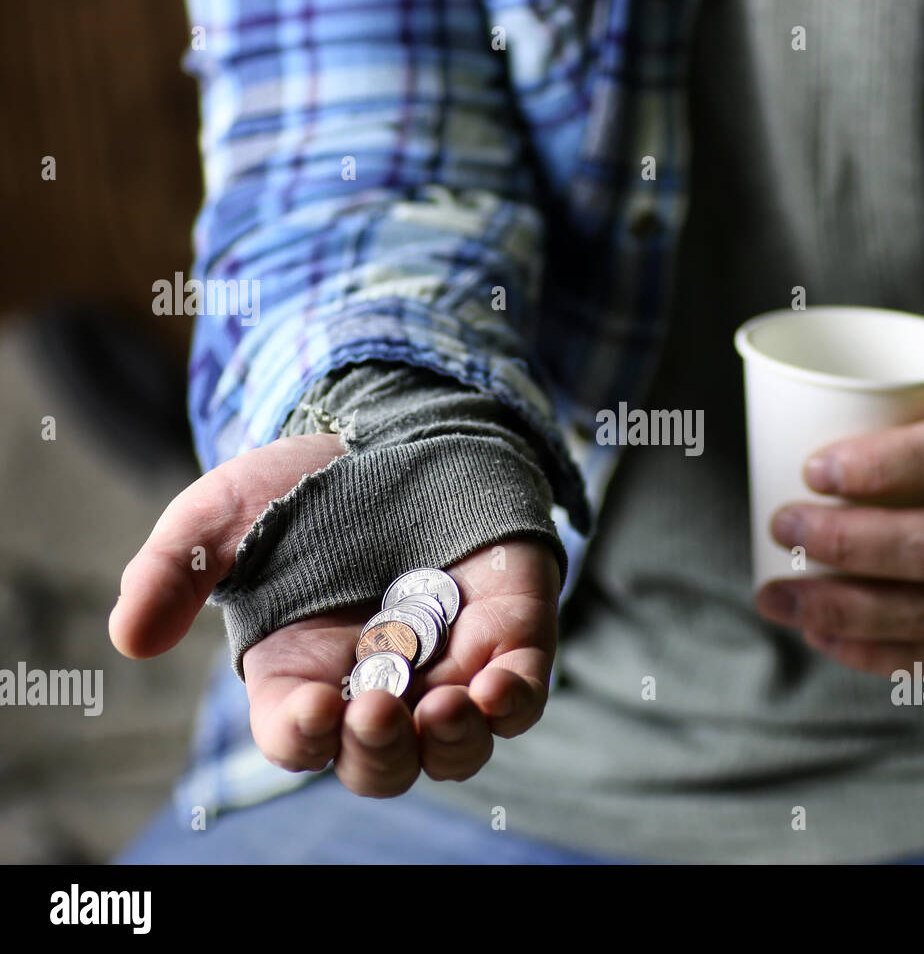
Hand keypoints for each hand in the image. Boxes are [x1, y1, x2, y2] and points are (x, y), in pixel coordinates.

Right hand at [109, 433, 560, 795]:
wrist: (389, 432)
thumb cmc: (299, 487)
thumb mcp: (221, 517)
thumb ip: (172, 571)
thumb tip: (131, 639)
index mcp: (301, 677)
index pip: (299, 738)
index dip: (305, 736)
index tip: (317, 705)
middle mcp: (376, 686)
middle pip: (380, 762)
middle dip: (379, 751)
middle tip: (380, 709)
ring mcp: (448, 665)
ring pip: (456, 746)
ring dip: (453, 743)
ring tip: (445, 708)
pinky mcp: (507, 634)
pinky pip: (522, 693)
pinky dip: (514, 701)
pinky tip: (500, 686)